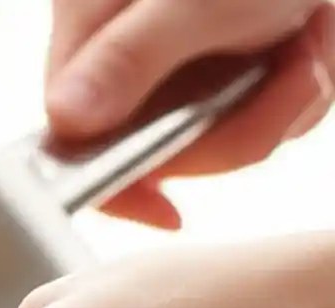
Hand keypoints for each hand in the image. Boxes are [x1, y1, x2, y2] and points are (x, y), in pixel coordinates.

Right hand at [46, 0, 333, 228]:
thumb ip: (130, 58)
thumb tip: (67, 119)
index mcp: (85, 27)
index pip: (72, 137)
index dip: (119, 183)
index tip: (166, 210)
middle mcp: (119, 51)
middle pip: (154, 146)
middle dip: (236, 128)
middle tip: (293, 70)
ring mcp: (170, 62)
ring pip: (212, 135)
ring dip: (279, 103)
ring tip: (310, 40)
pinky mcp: (215, 64)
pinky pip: (248, 115)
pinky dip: (292, 91)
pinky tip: (309, 42)